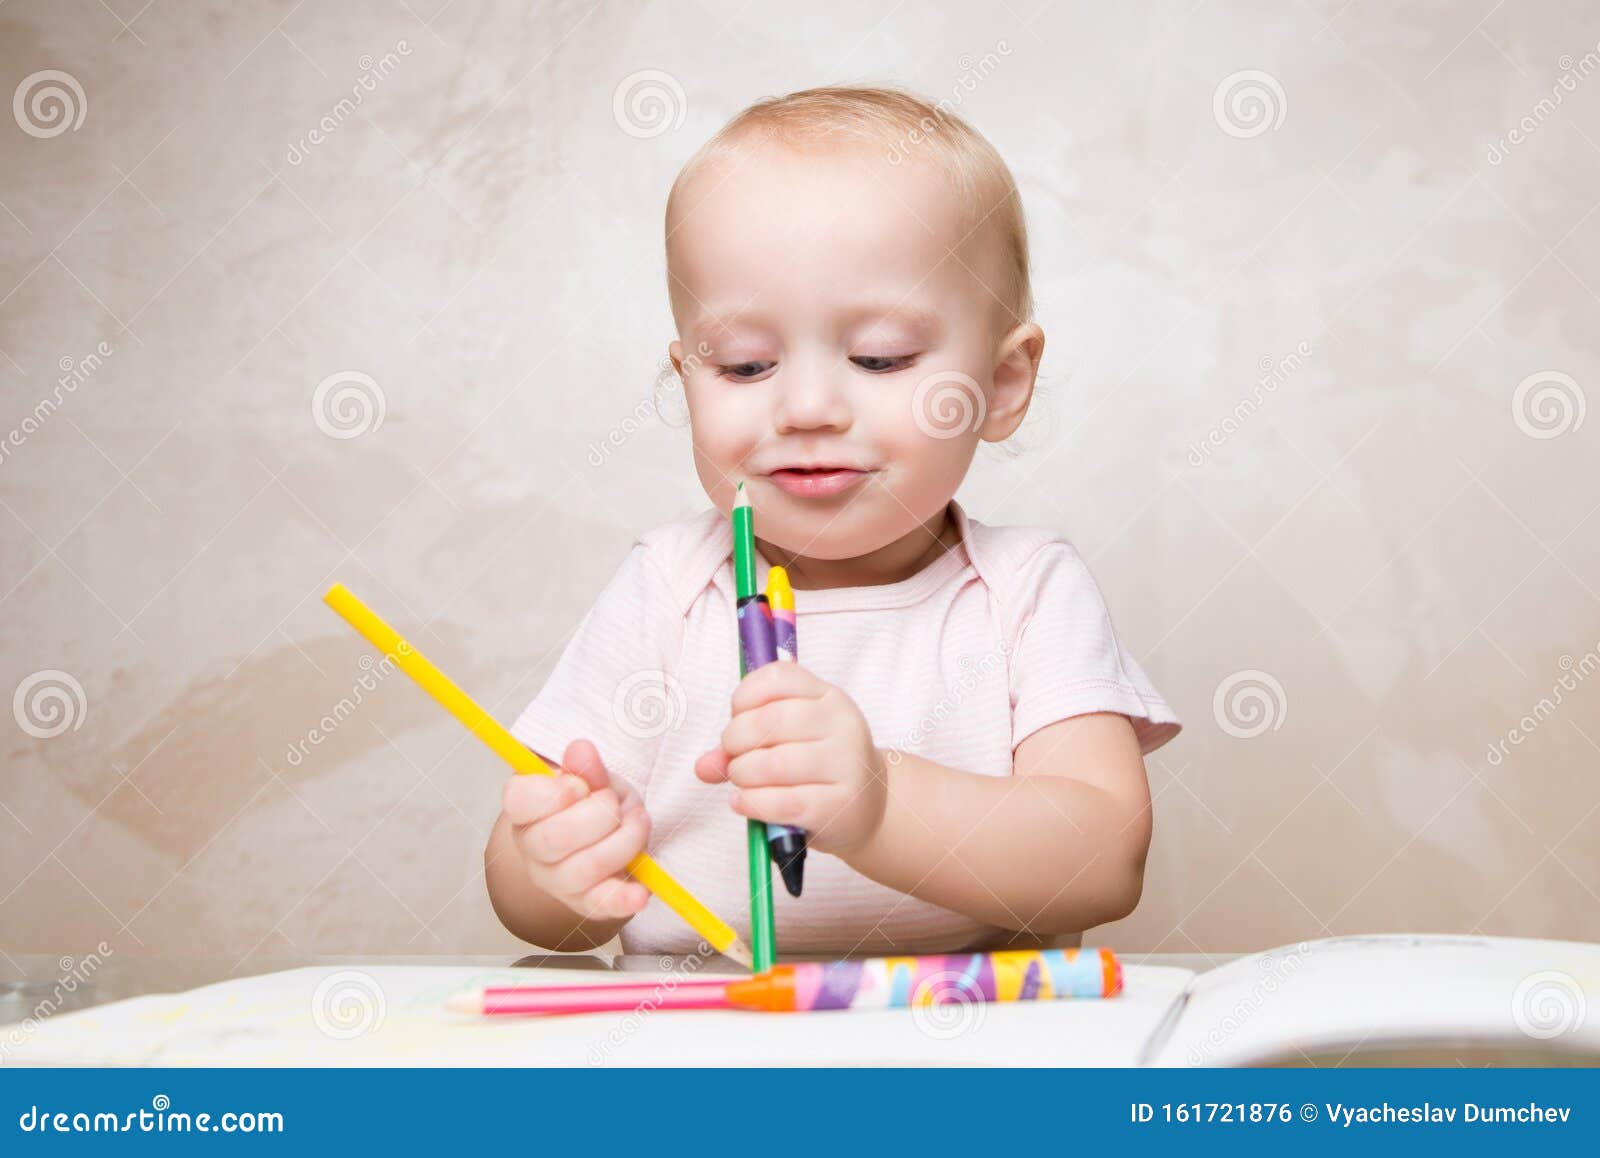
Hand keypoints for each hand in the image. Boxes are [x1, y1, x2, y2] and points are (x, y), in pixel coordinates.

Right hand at [501, 738, 651, 921]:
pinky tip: (640, 891)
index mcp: (525, 809)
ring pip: (580, 870)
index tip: (581, 786)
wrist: (611, 835)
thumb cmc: (595, 802)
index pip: (519, 801)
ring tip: (639, 822)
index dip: (553, 792)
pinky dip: (622, 899)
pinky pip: (600, 905)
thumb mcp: (594, 778)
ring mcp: (556, 880)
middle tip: (618, 803)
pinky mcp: (584, 902)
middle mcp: (532, 848)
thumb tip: (581, 750)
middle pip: (552, 839)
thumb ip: (587, 767)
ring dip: (622, 843)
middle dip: (598, 816)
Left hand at [694, 663, 887, 854]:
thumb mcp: (788, 740)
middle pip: (771, 721)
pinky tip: (744, 803)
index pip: (778, 677)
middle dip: (735, 741)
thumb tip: (704, 765)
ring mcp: (846, 764)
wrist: (870, 807)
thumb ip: (743, 743)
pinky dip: (753, 804)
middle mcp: (842, 723)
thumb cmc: (819, 768)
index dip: (744, 695)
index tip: (737, 717)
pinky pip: (784, 802)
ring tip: (741, 782)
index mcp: (828, 696)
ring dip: (742, 775)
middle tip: (733, 758)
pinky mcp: (840, 804)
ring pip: (775, 763)